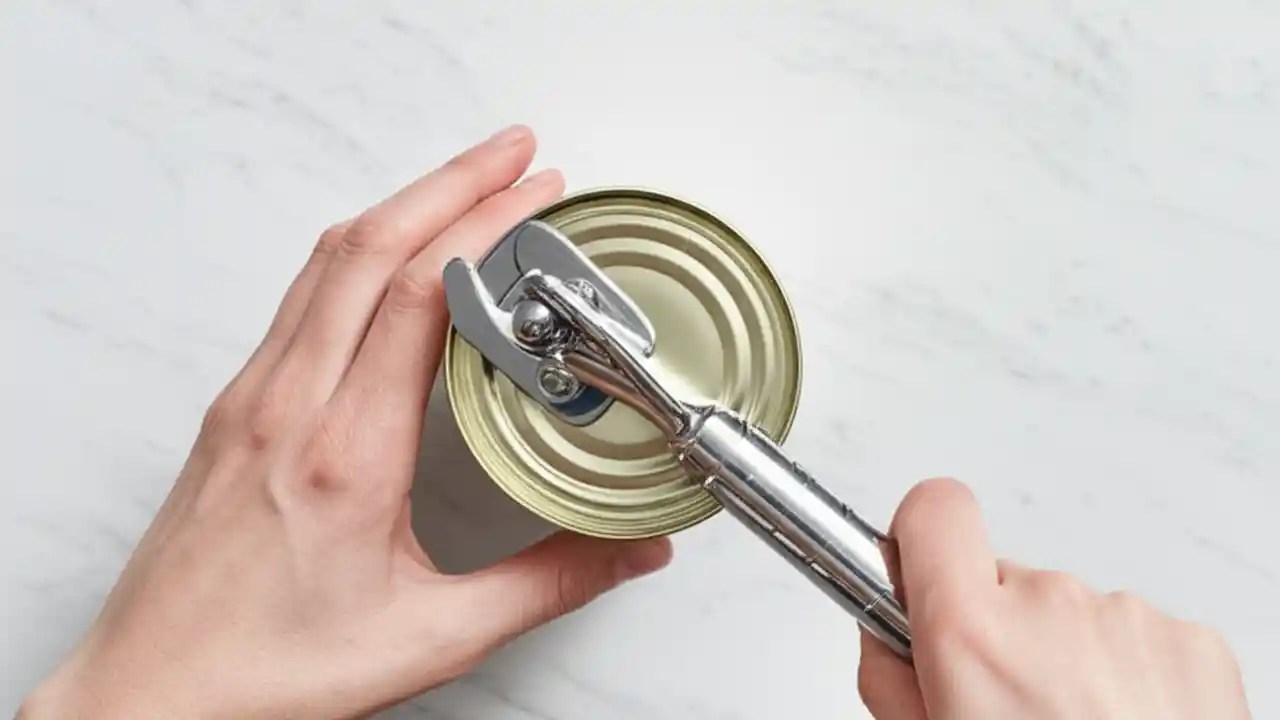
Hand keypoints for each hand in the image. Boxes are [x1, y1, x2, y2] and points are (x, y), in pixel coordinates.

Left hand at [21, 125, 672, 719]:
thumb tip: (630, 549)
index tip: (539, 193)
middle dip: (452, 182)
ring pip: (328, 261)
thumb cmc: (268, 670)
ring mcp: (253, 397)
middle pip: (372, 247)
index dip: (486, 226)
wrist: (154, 694)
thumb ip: (546, 584)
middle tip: (517, 152)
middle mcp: (289, 405)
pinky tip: (388, 252)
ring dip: (401, 204)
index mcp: (345, 452)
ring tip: (464, 180)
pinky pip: (300, 296)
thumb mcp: (432, 636)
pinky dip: (357, 248)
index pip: (423, 295)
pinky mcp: (235, 407)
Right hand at [858, 478, 1249, 718]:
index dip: (919, 540)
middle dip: (998, 632)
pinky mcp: (1191, 641)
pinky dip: (1123, 676)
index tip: (919, 580)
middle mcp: (1052, 607)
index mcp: (973, 635)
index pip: (932, 510)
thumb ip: (890, 678)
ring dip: (1064, 659)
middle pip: (1003, 580)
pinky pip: (1132, 635)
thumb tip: (885, 633)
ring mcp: (1128, 619)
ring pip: (1069, 612)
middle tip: (1006, 709)